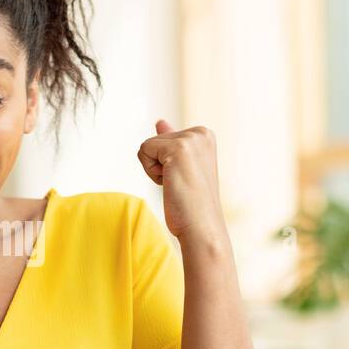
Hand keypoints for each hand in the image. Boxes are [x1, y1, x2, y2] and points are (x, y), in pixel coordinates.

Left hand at [137, 119, 229, 247]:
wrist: (201, 226)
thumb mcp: (181, 166)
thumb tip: (160, 122)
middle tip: (179, 183)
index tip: (184, 178)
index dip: (166, 163)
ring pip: (147, 145)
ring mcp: (191, 139)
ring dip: (154, 169)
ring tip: (176, 183)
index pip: (164, 138)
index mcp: (204, 135)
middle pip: (154, 139)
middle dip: (159, 164)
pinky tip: (169, 182)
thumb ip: (171, 142)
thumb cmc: (191, 204)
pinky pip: (143, 150)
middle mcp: (201, 132)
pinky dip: (150, 171)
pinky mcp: (179, 148)